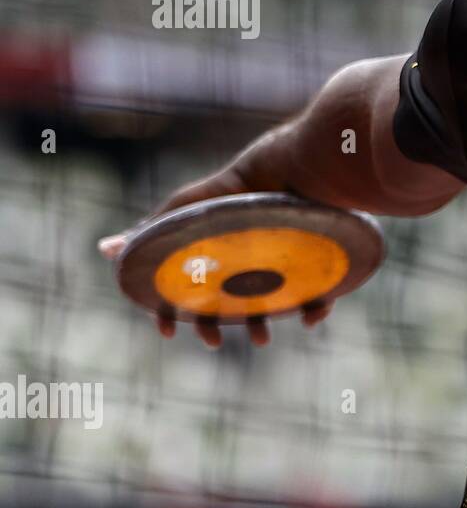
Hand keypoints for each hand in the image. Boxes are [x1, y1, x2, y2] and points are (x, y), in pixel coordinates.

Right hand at [97, 166, 332, 348]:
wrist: (294, 166)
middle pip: (229, 303)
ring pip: (272, 303)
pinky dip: (316, 307)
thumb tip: (104, 250)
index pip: (190, 289)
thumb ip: (152, 230)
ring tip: (262, 339)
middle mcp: (249, 258)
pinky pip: (321, 292)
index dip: (174, 312)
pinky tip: (312, 315)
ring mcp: (285, 260)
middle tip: (213, 341)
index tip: (167, 333)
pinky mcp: (321, 259)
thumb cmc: (238, 184)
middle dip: (217, 326)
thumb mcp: (190, 209)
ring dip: (262, 324)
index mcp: (216, 251)